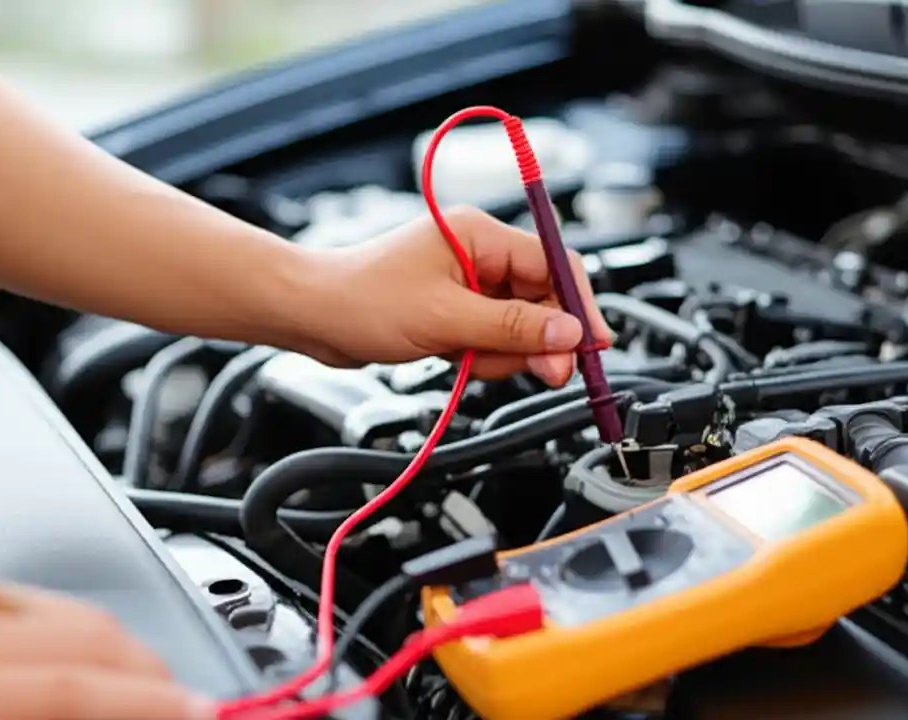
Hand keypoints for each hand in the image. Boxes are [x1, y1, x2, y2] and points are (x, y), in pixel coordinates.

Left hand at [0, 586, 212, 719]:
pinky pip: (11, 607)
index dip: (159, 705)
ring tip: (141, 684)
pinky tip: (72, 658)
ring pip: (55, 608)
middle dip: (150, 669)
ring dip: (114, 646)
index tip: (208, 715)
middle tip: (187, 705)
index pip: (81, 687)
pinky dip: (61, 630)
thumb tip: (120, 717)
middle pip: (84, 632)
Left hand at [293, 207, 612, 385]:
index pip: (554, 264)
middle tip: (545, 372)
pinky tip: (458, 359)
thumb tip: (570, 332)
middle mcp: (479, 254)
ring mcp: (468, 284)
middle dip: (541, 339)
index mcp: (479, 235)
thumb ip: (513, 327)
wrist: (312, 316)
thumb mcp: (446, 318)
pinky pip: (493, 338)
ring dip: (506, 352)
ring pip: (519, 326)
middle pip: (542, 300)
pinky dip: (485, 356)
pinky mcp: (456, 311)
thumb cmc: (361, 298)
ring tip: (468, 358)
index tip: (595, 344)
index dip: (579, 306)